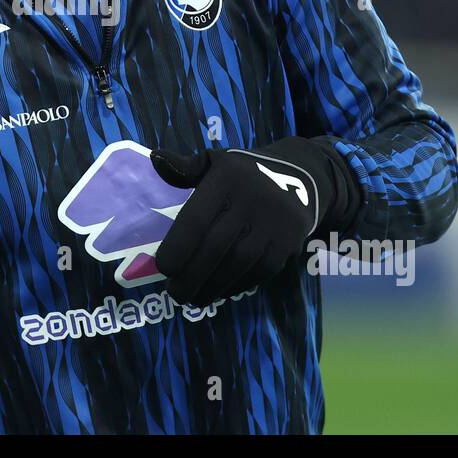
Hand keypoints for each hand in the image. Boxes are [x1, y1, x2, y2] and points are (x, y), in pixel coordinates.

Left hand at [150, 136, 346, 306]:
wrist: (301, 177)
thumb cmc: (244, 175)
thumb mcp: (216, 162)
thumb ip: (185, 167)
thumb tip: (156, 159)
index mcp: (227, 177)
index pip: (197, 217)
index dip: (179, 245)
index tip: (163, 268)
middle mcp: (252, 198)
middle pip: (216, 246)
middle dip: (192, 275)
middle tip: (174, 294)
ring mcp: (274, 222)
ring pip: (238, 263)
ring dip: (213, 286)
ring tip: (194, 298)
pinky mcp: (289, 242)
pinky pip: (260, 271)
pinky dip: (237, 285)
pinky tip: (220, 292)